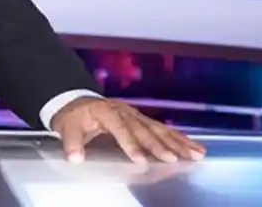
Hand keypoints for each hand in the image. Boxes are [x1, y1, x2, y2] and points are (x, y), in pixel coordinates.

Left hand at [51, 97, 205, 164]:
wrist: (78, 103)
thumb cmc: (74, 117)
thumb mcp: (67, 127)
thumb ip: (71, 142)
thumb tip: (75, 158)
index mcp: (106, 111)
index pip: (120, 127)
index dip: (130, 143)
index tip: (139, 159)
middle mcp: (125, 111)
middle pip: (144, 128)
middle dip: (159, 144)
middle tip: (172, 158)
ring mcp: (136, 114)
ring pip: (159, 129)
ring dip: (177, 142)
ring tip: (195, 153)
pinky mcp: (144, 120)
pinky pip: (164, 129)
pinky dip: (180, 139)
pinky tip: (195, 147)